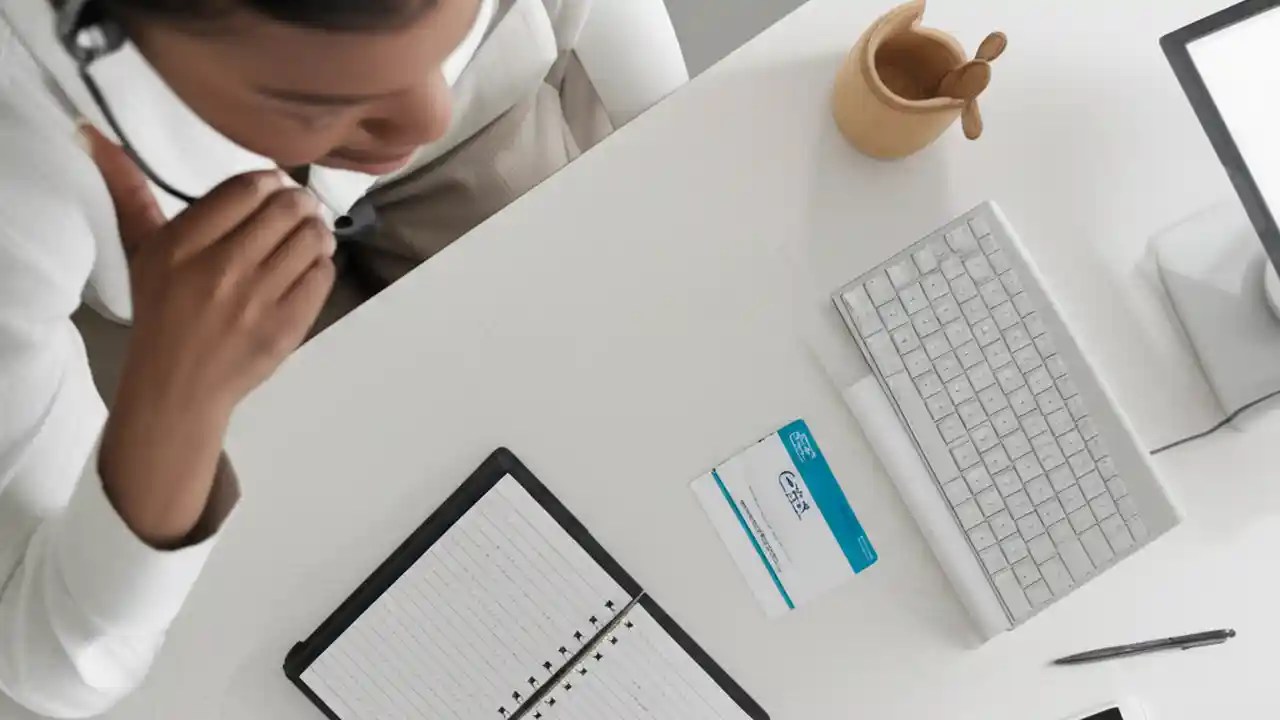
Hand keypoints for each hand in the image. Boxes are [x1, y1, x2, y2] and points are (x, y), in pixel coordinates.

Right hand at [84, 125, 335, 545]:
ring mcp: (258, 299)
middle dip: (300, 204)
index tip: (272, 190)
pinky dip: (322, 265)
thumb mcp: (140, 250)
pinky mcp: (286, 326)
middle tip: (298, 210)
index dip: (269, 183)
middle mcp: (222, 268)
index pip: (247, 189)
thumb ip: (129, 192)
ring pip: (312, 239)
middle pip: (287, 209)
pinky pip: (323, 276)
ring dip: (316, 231)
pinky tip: (307, 268)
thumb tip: (93, 134)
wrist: (177, 386)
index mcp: (183, 244)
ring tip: (306, 237)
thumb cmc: (161, 311)